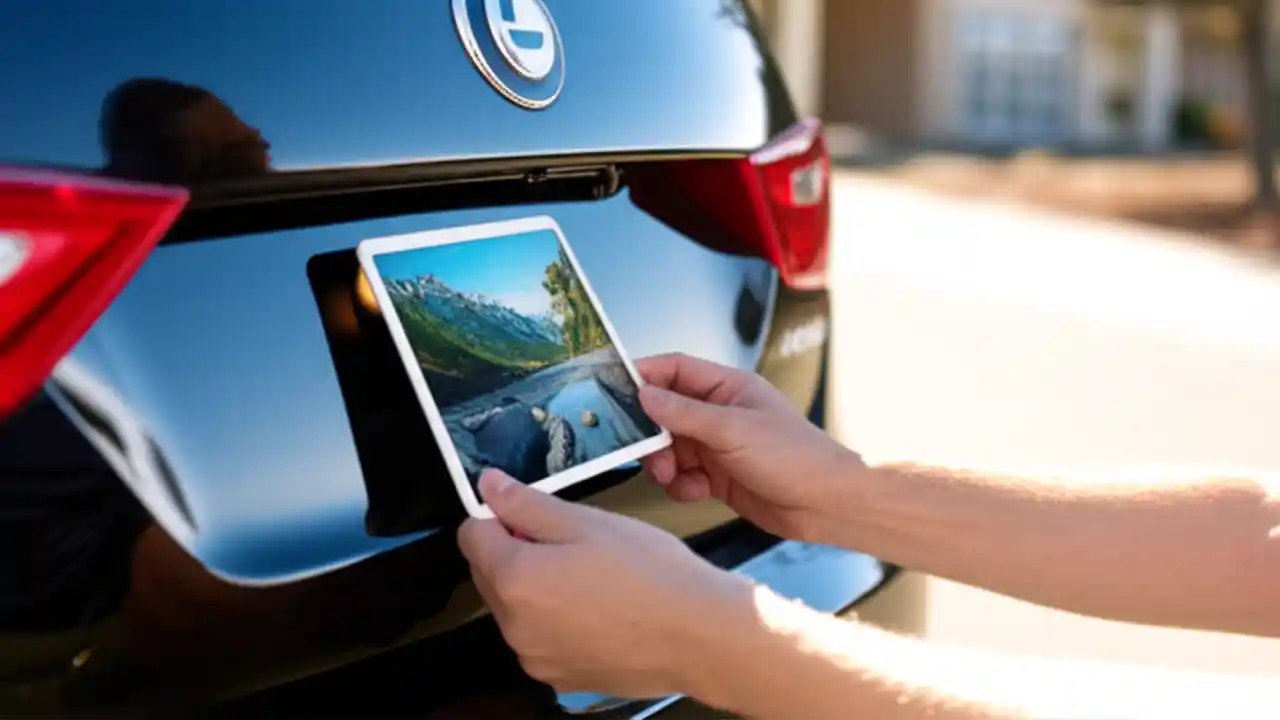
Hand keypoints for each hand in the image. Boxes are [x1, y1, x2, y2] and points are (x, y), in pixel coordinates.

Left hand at [457, 470, 752, 697]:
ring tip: (592, 576)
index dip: (500, 515)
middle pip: (489, 573)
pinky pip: (540, 638)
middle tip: (573, 541)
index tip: (534, 512)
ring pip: (515, 607)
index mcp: (515, 578)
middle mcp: (514, 625)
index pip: (471, 535)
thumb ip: (527, 504)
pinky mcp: (560, 677)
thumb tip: (488, 485)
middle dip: (517, 551)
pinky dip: (557, 621)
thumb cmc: (651, 574)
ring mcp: (536, 657)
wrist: (700, 636)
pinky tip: (599, 608)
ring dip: (537, 587)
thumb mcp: (588, 522)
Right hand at [636, 353, 862, 542]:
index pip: (674, 370)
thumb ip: (684, 413)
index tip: (614, 389)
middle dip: (651, 434)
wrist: (825, 504)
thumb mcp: (733, 430)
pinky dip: (682, 485)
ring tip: (675, 476)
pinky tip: (699, 492)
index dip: (644, 376)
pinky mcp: (718, 476)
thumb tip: (644, 394)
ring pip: (669, 448)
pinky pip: (682, 476)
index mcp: (727, 387)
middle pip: (664, 413)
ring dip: (664, 464)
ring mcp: (718, 446)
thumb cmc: (795, 457)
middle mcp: (720, 413)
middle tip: (647, 452)